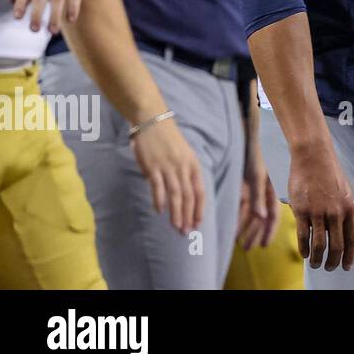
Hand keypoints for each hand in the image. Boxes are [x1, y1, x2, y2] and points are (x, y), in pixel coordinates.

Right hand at [130, 114, 205, 234]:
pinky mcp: (153, 167)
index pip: (200, 191)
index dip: (199, 209)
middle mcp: (183, 167)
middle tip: (185, 232)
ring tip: (175, 226)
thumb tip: (184, 195)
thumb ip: (186, 173)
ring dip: (176, 213)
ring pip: (175, 194)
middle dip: (187, 215)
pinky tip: (159, 211)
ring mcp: (168, 167)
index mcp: (193, 165)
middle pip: (188, 196)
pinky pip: (158, 187)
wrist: (153, 121)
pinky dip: (159, 200)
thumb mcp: (185, 155)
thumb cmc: (169, 140)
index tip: (197, 224)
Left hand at [237, 145, 279, 249]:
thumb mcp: (257, 174)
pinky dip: (237, 215)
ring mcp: (253, 189)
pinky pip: (241, 205)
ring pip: (250, 213)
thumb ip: (258, 196)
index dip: (269, 231)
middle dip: (255, 233)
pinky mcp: (243, 185)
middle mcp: (264, 192)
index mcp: (272, 189)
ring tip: (238, 241)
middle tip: (248, 248)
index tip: (264, 245)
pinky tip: (232, 226)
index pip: (273, 215)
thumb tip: (261, 217)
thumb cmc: (256, 153)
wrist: (249, 135)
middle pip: (260, 217)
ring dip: (244, 227)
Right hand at [287, 143, 353, 271]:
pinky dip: (304, 249)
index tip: (346, 266)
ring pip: (319, 245)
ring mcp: (319, 212)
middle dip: (333, 262)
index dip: (349, 256)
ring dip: (318, 259)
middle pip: (336, 247)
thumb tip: (342, 231)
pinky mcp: (302, 211)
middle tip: (329, 268)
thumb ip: (344, 212)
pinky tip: (305, 254)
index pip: (351, 239)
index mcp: (350, 208)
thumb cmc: (329, 173)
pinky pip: (304, 237)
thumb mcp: (345, 193)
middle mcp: (336, 213)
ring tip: (315, 264)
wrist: (313, 157)